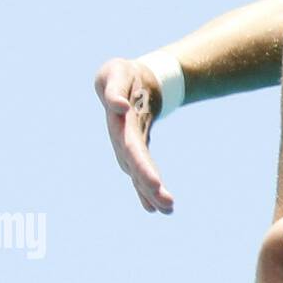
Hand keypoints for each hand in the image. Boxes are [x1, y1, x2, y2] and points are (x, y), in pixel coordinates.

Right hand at [94, 57, 174, 212]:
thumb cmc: (123, 74)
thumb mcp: (116, 73)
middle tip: (167, 205)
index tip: (154, 184)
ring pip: (138, 173)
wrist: (130, 77)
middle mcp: (122, 139)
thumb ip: (114, 91)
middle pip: (136, 166)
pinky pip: (141, 170)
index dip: (142, 166)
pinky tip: (156, 207)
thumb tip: (118, 107)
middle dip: (149, 186)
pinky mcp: (135, 146)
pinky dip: (145, 188)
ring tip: (168, 209)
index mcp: (119, 124)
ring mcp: (127, 145)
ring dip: (150, 192)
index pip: (132, 149)